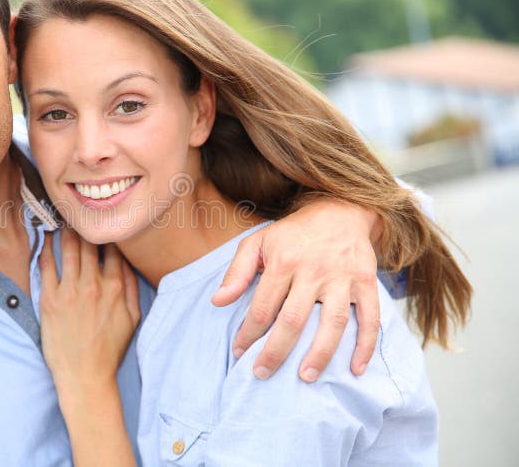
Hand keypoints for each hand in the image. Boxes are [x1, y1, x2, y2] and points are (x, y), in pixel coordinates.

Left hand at [39, 228, 140, 392]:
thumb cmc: (109, 349)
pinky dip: (46, 248)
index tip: (101, 220)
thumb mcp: (133, 318)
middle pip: (88, 242)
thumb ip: (130, 286)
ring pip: (68, 248)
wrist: (85, 376)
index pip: (112, 247)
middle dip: (85, 223)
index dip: (107, 231)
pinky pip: (46, 265)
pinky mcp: (49, 299)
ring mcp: (69, 291)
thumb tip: (126, 261)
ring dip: (66, 229)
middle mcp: (92, 284)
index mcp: (114, 287)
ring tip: (63, 217)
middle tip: (79, 210)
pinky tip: (46, 236)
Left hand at [211, 198, 381, 381]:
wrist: (340, 210)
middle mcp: (313, 271)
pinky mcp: (366, 282)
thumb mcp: (258, 242)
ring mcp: (342, 278)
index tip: (239, 353)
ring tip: (306, 378)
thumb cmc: (292, 234)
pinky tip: (356, 369)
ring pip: (333, 322)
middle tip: (263, 374)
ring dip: (320, 354)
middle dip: (276, 351)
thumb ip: (237, 272)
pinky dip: (366, 345)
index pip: (262, 307)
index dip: (248, 333)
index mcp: (283, 262)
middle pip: (294, 319)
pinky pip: (370, 318)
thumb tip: (218, 301)